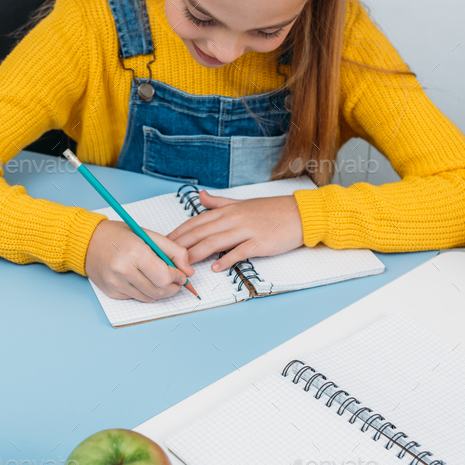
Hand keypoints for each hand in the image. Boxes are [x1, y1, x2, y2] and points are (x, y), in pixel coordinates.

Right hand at [85, 219, 194, 301]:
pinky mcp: (111, 292)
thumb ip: (173, 250)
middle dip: (172, 287)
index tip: (181, 273)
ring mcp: (115, 283)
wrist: (88, 242)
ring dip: (160, 290)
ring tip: (159, 278)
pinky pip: (136, 298)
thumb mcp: (148, 235)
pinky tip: (141, 278)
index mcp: (134, 252)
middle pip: (159, 290)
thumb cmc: (118, 235)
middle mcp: (123, 270)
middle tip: (175, 279)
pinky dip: (145, 291)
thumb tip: (189, 270)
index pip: (164, 276)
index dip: (178, 277)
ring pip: (149, 297)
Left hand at [167, 191, 303, 271]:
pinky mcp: (260, 242)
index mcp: (228, 210)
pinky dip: (226, 260)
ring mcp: (247, 230)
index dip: (179, 232)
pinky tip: (215, 268)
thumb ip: (219, 203)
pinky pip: (240, 251)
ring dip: (198, 254)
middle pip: (201, 232)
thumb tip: (200, 196)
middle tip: (166, 256)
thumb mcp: (242, 203)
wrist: (299, 214)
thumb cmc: (271, 210)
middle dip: (182, 245)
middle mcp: (234, 218)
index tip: (165, 242)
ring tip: (185, 265)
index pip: (197, 221)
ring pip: (216, 241)